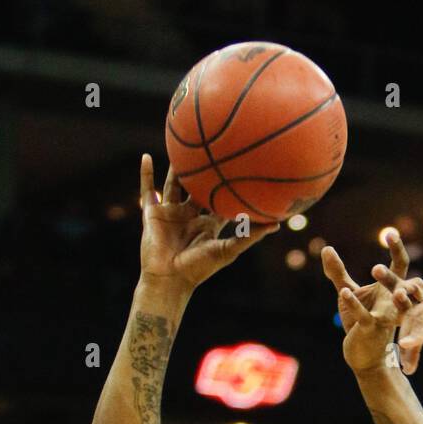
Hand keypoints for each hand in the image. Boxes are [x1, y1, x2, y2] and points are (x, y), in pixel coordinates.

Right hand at [138, 154, 278, 291]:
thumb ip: (249, 236)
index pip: (219, 201)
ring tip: (180, 144)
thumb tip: (277, 224)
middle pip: (196, 189)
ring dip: (175, 167)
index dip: (227, 187)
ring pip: (173, 184)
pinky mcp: (153, 215)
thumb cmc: (199, 269)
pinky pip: (148, 190)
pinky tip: (146, 156)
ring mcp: (170, 214)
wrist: (169, 279)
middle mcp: (189, 217)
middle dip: (202, 172)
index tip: (238, 168)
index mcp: (207, 225)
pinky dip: (145, 174)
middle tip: (211, 147)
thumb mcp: (227, 250)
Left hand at [322, 231, 422, 373]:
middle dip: (398, 259)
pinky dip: (354, 303)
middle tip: (392, 238)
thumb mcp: (349, 294)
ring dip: (387, 284)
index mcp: (389, 290)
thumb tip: (326, 248)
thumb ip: (338, 272)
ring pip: (391, 300)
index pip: (399, 265)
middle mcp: (391, 301)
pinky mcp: (370, 329)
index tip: (389, 231)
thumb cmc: (358, 323)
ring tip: (376, 268)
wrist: (362, 355)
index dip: (396, 248)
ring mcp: (383, 316)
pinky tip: (345, 292)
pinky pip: (363, 315)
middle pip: (401, 279)